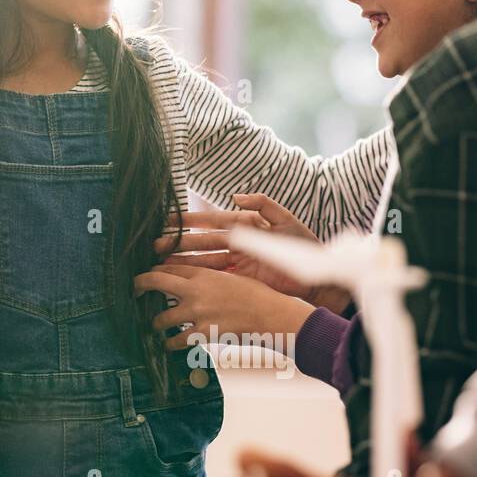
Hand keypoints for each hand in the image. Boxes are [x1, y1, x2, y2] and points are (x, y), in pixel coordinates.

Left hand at [133, 263, 313, 351]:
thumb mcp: (232, 277)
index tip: (147, 277)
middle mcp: (195, 290)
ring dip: (155, 324)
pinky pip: (177, 340)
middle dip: (139, 286)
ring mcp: (197, 312)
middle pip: (155, 281)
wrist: (271, 314)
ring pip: (162, 317)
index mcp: (203, 273)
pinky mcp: (203, 332)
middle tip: (133, 293)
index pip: (169, 268)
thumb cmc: (257, 295)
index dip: (154, 272)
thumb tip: (197, 280)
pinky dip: (169, 344)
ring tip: (154, 327)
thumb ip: (210, 278)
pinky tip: (167, 345)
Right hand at [157, 195, 323, 300]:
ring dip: (183, 261)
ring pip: (204, 260)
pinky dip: (198, 277)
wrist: (320, 280)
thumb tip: (236, 196)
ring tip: (161, 261)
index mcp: (246, 225)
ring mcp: (238, 262)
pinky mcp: (241, 280)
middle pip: (203, 242)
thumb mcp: (287, 221)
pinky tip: (182, 276)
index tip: (168, 219)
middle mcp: (238, 243)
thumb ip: (263, 204)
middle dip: (179, 243)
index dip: (190, 220)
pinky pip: (215, 276)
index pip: (213, 220)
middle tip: (156, 244)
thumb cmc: (306, 248)